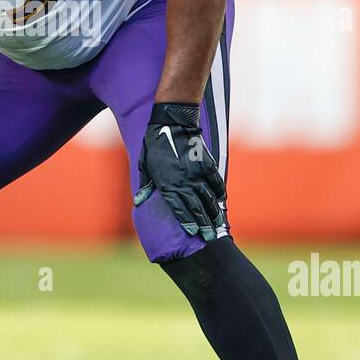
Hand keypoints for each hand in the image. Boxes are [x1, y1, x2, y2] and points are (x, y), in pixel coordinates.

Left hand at [133, 102, 225, 241]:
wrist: (172, 122)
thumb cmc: (155, 144)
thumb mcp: (144, 165)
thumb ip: (144, 185)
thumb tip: (138, 202)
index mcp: (167, 184)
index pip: (179, 209)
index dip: (187, 222)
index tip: (194, 233)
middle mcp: (183, 181)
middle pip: (196, 208)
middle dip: (204, 224)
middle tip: (210, 237)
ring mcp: (196, 173)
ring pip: (208, 198)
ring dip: (213, 212)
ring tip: (218, 224)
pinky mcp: (206, 164)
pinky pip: (215, 182)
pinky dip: (219, 192)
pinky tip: (221, 201)